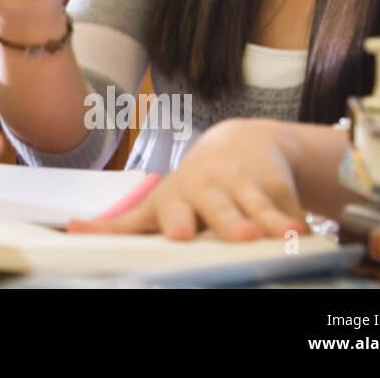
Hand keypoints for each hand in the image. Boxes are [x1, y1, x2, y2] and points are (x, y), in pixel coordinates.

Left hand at [67, 119, 307, 240]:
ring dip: (269, 220)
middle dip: (227, 220)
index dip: (176, 220)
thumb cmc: (194, 187)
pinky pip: (286, 206)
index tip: (179, 233)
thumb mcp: (158, 204)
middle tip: (238, 234)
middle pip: (218, 207)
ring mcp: (244, 184)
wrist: (243, 144)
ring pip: (257, 206)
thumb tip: (74, 231)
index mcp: (177, 197)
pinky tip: (305, 231)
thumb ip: (122, 224)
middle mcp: (210, 188)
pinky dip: (294, 218)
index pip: (173, 210)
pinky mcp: (276, 184)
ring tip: (284, 233)